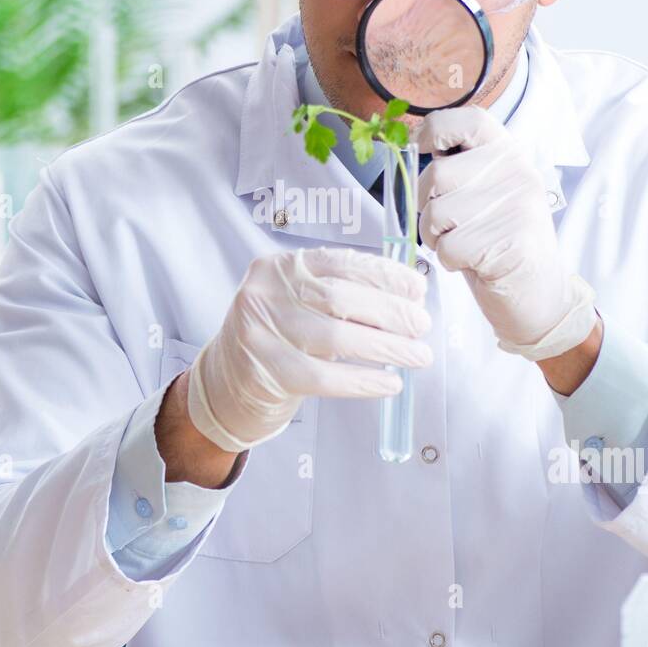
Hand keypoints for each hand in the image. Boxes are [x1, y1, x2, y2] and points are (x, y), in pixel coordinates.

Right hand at [187, 247, 432, 452]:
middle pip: (341, 297)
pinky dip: (363, 381)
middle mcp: (267, 292)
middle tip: (423, 325)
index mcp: (281, 266)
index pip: (340, 262)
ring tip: (418, 355)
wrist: (225, 384)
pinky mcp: (265, 370)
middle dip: (391, 312)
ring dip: (387, 347)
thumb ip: (341, 293)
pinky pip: (324, 376)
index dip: (385, 275)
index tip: (417, 289)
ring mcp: (261, 331)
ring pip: (336, 336)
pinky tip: (390, 383)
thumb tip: (408, 297)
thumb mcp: (300, 304)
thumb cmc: (278, 340)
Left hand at [416, 107, 595, 359]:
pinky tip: (473, 263)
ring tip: (461, 245)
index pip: (468, 120)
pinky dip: (449, 261)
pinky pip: (449, 248)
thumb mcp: (482, 193)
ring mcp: (518, 207)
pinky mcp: (511, 244)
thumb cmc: (497, 241)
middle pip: (436, 174)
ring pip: (436, 214)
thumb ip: (457, 167)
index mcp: (509, 154)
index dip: (434, 131)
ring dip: (435, 238)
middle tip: (445, 225)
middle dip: (425, 206)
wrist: (539, 296)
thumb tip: (410, 143)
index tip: (421, 151)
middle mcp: (517, 173)